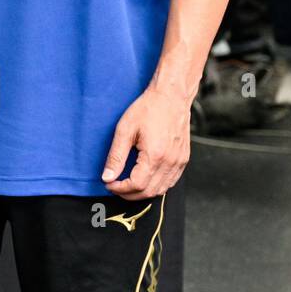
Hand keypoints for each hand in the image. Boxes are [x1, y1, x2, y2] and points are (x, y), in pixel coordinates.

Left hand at [100, 85, 191, 199]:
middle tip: (114, 186)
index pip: (136, 185)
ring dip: (142, 192)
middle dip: (129, 194)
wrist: (171, 97)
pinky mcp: (183, 160)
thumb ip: (116, 156)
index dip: (120, 188)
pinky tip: (144, 179)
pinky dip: (156, 186)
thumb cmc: (147, 109)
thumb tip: (107, 177)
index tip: (108, 183)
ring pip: (161, 190)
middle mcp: (170, 162)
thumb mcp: (125, 130)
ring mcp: (179, 162)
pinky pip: (170, 182)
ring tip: (126, 185)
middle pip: (149, 192)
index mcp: (155, 156)